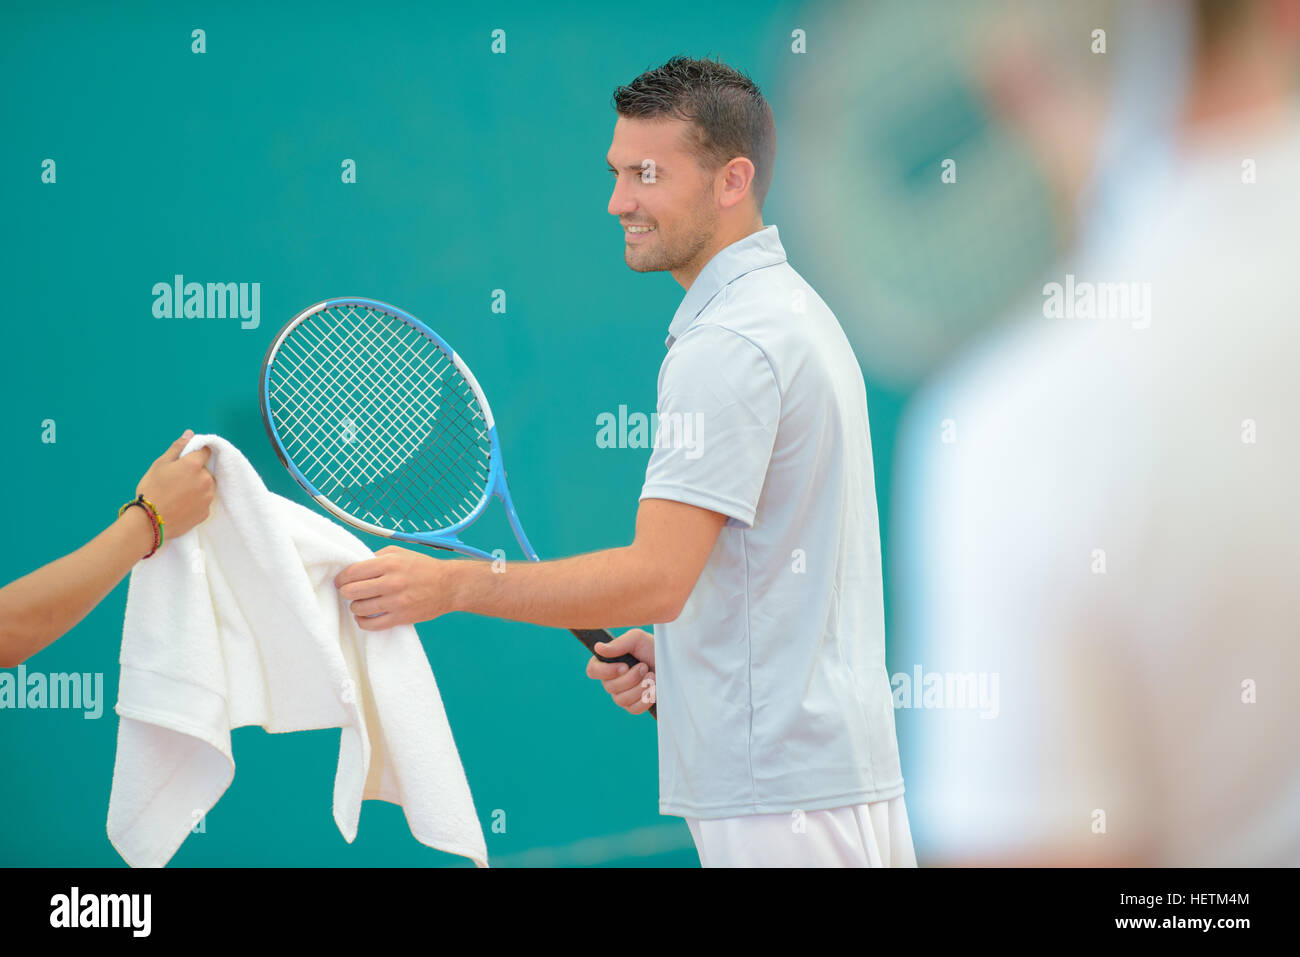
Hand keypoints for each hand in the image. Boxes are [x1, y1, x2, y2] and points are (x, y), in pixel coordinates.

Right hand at [135, 430, 214, 540]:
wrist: (149, 522)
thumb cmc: (152, 489)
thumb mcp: (160, 464)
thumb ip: (178, 447)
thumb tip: (190, 434)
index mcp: (194, 465)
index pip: (205, 451)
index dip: (197, 453)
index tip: (187, 459)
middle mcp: (206, 480)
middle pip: (206, 470)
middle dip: (195, 472)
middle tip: (176, 480)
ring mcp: (208, 497)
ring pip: (206, 486)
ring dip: (197, 486)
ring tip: (178, 494)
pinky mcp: (206, 512)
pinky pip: (203, 502)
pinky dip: (195, 501)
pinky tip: (180, 504)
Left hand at [335, 545, 452, 629]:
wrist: (449, 586)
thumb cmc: (423, 567)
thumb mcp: (399, 553)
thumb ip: (376, 558)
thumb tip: (353, 567)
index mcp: (389, 563)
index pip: (351, 573)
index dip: (341, 578)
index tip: (340, 581)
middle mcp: (391, 582)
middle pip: (351, 591)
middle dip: (346, 592)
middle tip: (350, 592)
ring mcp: (396, 602)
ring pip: (358, 608)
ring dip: (355, 606)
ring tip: (361, 602)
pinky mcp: (400, 617)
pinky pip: (371, 625)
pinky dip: (362, 621)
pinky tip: (365, 616)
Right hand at [587, 628, 655, 714]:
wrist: (672, 662)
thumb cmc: (652, 648)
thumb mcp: (637, 639)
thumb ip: (618, 644)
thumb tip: (598, 648)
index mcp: (608, 663)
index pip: (593, 671)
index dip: (606, 672)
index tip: (624, 666)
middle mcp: (611, 680)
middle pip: (610, 687)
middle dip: (631, 677)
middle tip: (644, 667)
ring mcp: (622, 694)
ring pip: (621, 700)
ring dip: (640, 688)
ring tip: (652, 676)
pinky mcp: (634, 705)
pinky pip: (633, 709)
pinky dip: (645, 699)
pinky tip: (654, 689)